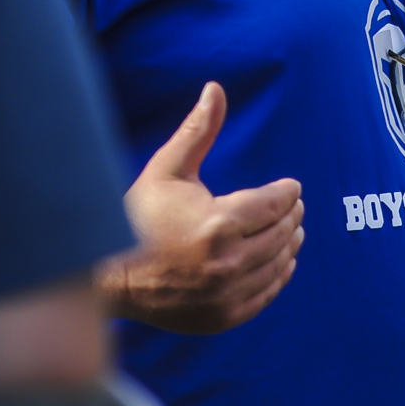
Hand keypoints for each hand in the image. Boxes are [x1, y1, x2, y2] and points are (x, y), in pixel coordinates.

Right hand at [96, 83, 304, 333]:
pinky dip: (278, 276)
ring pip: (278, 264)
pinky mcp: (223, 316)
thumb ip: (198, 131)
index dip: (287, 193)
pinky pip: (266, 294)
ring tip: (292, 230)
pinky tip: (281, 263)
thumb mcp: (167, 169)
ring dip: (289, 244)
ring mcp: (227, 294)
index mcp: (218, 223)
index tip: (291, 186)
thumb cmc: (137, 217)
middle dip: (290, 216)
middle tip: (293, 206)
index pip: (274, 205)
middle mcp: (228, 262)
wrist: (111, 275)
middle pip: (281, 233)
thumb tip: (215, 89)